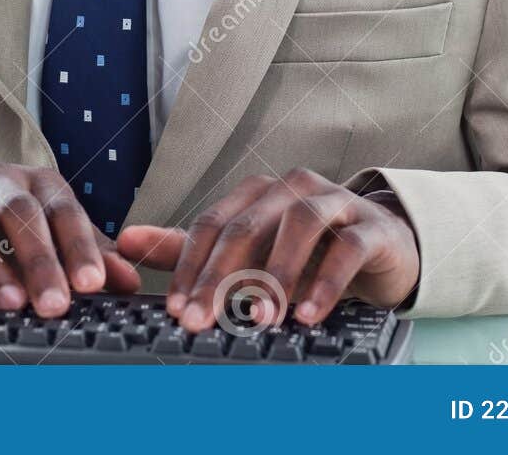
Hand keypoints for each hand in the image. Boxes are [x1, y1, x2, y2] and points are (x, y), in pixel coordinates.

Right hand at [0, 164, 139, 315]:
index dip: (79, 247)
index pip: (64, 210)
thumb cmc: (13, 228)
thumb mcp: (56, 237)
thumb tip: (130, 282)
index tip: (92, 284)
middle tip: (53, 304)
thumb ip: (92, 258)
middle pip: (19, 210)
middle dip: (39, 259)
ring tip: (10, 302)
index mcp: (39, 182)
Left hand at [116, 169, 418, 331]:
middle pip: (248, 226)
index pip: (213, 224)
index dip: (191, 267)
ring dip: (275, 275)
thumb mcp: (250, 252)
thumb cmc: (307, 250)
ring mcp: (333, 202)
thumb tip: (125, 240)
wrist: (382, 246)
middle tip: (204, 319)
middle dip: (222, 276)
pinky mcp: (369, 226)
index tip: (177, 310)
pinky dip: (326, 282)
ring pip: (299, 226)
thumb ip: (191, 247)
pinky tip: (308, 314)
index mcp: (256, 193)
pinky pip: (346, 248)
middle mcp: (291, 189)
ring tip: (259, 318)